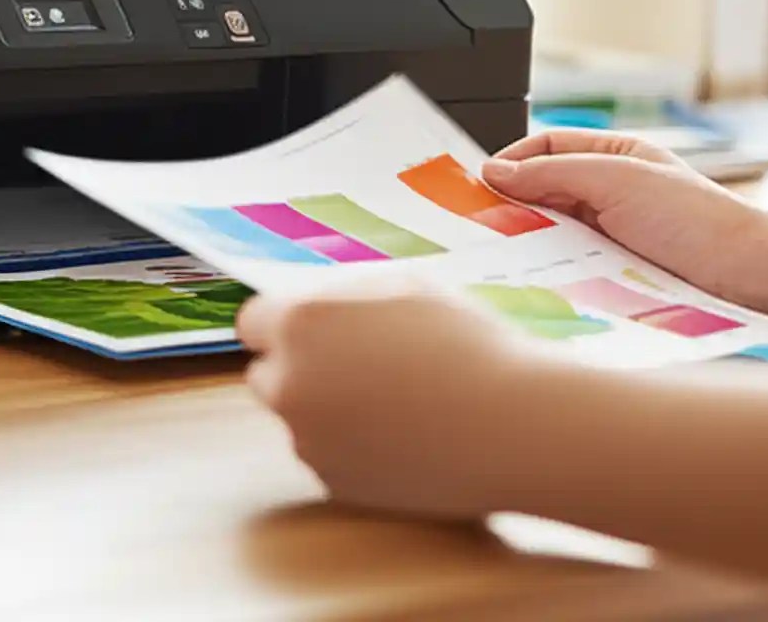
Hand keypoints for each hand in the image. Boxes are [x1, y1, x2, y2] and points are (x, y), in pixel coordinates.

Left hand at [237, 276, 566, 520]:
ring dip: (326, 409)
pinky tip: (402, 435)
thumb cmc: (467, 343)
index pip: (253, 322)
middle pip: (265, 375)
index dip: (285, 324)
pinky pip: (328, 456)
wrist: (513, 426)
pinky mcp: (334, 482)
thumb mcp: (402, 286)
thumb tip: (314, 301)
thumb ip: (343, 295)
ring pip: (298, 419)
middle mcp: (289, 384)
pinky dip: (351, 447)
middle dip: (298, 369)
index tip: (315, 327)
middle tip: (354, 364)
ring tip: (395, 401)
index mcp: (300, 325)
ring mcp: (308, 440)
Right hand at [482, 130, 767, 299]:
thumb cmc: (697, 220)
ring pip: (548, 229)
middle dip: (512, 202)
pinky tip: (534, 272)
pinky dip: (544, 265)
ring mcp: (607, 231)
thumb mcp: (616, 178)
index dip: (512, 160)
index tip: (480, 183)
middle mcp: (607, 191)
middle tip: (480, 219)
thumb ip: (553, 171)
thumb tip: (497, 170)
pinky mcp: (607, 268)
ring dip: (527, 237)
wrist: (741, 275)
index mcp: (612, 156)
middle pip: (541, 190)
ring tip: (504, 248)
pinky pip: (563, 262)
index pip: (545, 147)